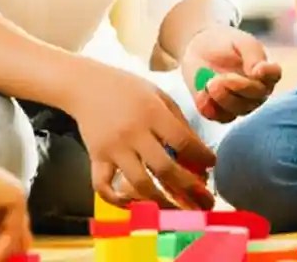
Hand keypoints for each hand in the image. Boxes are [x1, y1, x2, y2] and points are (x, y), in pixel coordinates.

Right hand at [72, 63, 215, 210]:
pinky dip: (118, 200)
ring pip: (138, 184)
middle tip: (204, 200)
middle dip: (189, 188)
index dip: (201, 156)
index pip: (183, 141)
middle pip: (164, 168)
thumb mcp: (159, 95)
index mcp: (152, 113)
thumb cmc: (128, 90)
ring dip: (160, 202)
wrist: (85, 85)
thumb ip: (179, 122)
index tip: (211, 164)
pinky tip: (134, 203)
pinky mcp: (95, 159)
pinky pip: (104, 187)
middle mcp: (133, 133)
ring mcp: (113, 148)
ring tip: (176, 210)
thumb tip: (200, 152)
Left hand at [179, 25, 282, 122]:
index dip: (267, 73)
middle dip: (237, 87)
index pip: (273, 75)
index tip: (257, 69)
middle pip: (255, 97)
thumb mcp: (241, 42)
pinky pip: (218, 117)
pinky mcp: (221, 111)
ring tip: (209, 83)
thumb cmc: (225, 43)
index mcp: (265, 72)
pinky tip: (201, 93)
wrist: (200, 49)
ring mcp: (240, 104)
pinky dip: (209, 107)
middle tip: (218, 78)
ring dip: (222, 98)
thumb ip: (252, 55)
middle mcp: (257, 92)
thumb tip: (258, 72)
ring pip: (237, 110)